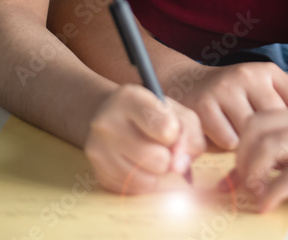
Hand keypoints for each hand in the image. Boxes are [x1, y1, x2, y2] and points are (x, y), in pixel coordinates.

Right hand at [85, 84, 204, 193]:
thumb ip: (188, 134)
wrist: (112, 116)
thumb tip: (180, 167)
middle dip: (168, 157)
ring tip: (150, 154)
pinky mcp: (99, 174)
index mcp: (129, 97)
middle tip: (161, 145)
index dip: (176, 134)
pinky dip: (143, 182)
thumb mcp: (175, 110)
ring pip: (148, 181)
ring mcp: (98, 150)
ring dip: (157, 173)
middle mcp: (107, 122)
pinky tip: (138, 164)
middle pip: (159, 160)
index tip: (170, 128)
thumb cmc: (151, 113)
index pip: (167, 129)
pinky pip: (135, 191)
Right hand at [165, 61, 287, 149]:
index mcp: (268, 71)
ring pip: (252, 134)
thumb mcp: (262, 90)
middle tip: (276, 160)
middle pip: (278, 121)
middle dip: (279, 145)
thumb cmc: (232, 95)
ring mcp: (225, 88)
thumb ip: (285, 107)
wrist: (188, 83)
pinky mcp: (204, 105)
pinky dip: (229, 148)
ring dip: (252, 148)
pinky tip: (225, 141)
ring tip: (249, 150)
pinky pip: (228, 141)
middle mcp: (248, 75)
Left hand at [234, 101, 287, 211]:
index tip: (239, 167)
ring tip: (249, 194)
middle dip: (239, 157)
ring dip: (250, 173)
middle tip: (239, 182)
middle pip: (256, 127)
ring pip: (269, 146)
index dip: (243, 142)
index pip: (263, 116)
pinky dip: (273, 191)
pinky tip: (267, 204)